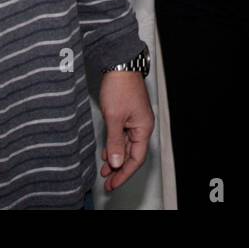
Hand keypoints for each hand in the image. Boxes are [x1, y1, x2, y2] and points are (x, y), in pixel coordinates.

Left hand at [98, 71, 153, 191]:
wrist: (119, 63)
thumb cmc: (120, 86)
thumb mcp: (114, 117)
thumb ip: (115, 142)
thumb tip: (117, 163)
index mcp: (143, 128)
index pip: (136, 159)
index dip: (124, 174)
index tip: (113, 184)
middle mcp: (142, 126)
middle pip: (133, 154)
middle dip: (120, 170)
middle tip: (108, 182)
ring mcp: (135, 120)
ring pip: (127, 146)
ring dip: (116, 159)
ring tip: (105, 171)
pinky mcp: (128, 114)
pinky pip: (123, 136)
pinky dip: (115, 146)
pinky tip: (107, 153)